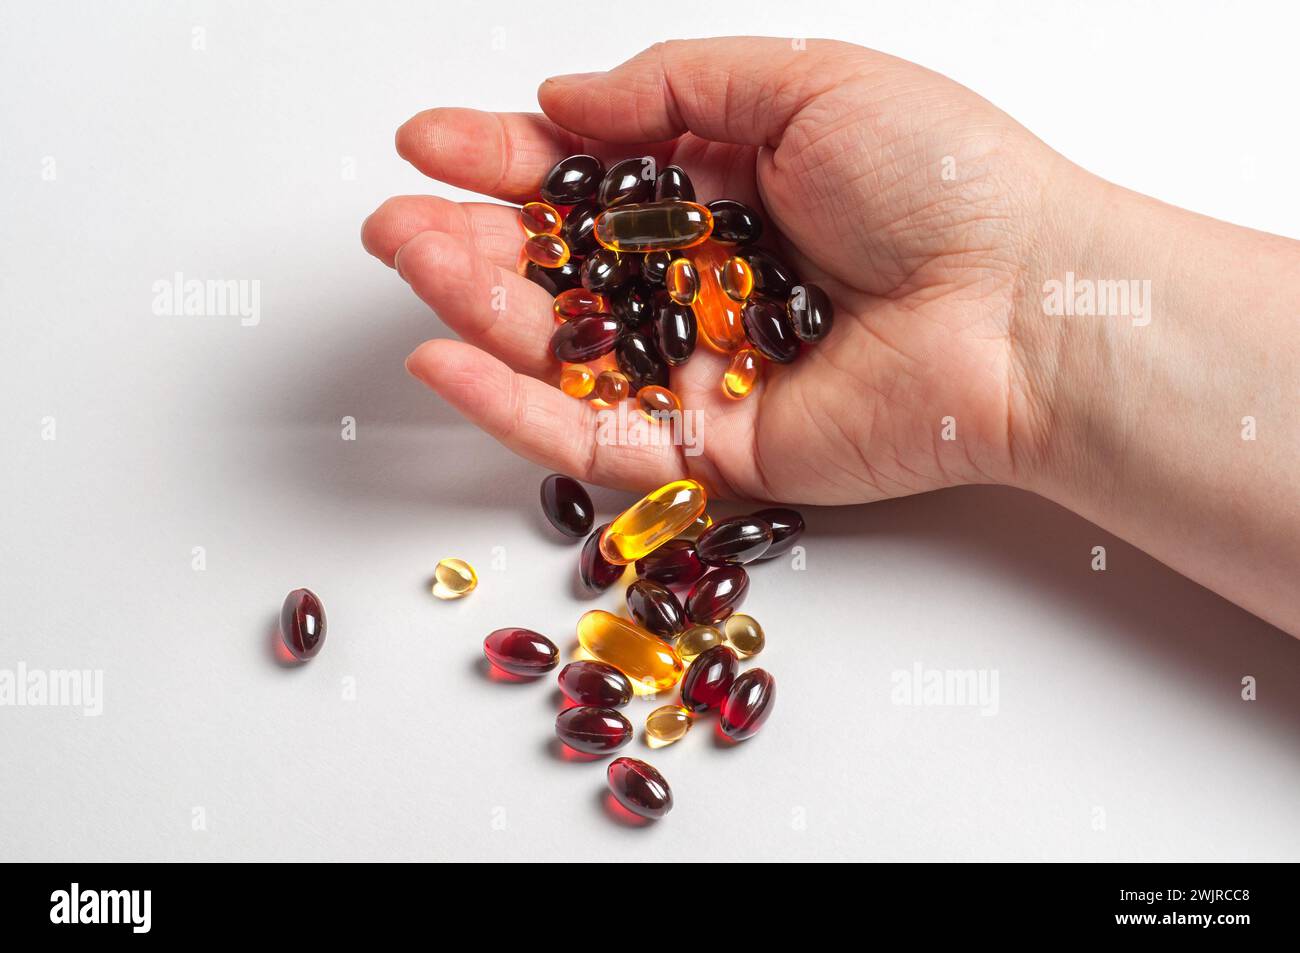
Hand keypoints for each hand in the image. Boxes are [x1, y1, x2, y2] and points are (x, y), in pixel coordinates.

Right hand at [362, 37, 1067, 502]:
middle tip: (392, 216)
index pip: (591, 180)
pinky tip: (444, 360)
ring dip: (474, 310)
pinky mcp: (715, 449)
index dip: (507, 160)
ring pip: (565, 353)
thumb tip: (564, 100)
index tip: (431, 140)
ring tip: (407, 262)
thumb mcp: (802, 82)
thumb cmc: (940, 180)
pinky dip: (515, 407)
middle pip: (563, 271)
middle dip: (471, 240)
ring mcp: (706, 370)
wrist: (1024, 302)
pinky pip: (597, 435)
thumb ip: (674, 90)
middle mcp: (707, 285)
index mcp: (728, 192)